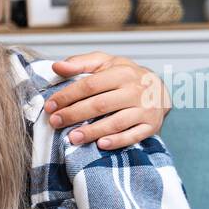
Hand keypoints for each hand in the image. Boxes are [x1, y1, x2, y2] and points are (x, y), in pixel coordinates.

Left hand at [45, 52, 170, 149]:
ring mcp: (145, 109)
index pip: (90, 85)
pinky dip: (117, 141)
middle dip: (74, 115)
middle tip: (55, 122)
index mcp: (121, 73)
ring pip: (116, 122)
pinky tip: (100, 144)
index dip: (67, 96)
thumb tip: (56, 66)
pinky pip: (133, 136)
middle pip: (100, 105)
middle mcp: (135, 91)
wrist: (158, 88)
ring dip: (92, 132)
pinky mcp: (151, 125)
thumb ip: (80, 63)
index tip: (50, 106)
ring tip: (72, 137)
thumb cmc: (124, 76)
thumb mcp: (104, 63)